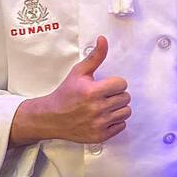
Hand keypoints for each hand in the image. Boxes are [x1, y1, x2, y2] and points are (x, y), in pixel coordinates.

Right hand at [10, 37, 130, 145]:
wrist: (51, 117)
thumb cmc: (66, 93)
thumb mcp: (79, 72)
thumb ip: (95, 56)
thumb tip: (103, 39)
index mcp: (92, 91)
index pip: (122, 84)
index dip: (115, 84)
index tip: (105, 86)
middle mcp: (97, 109)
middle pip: (125, 98)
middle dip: (116, 95)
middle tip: (104, 96)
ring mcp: (99, 124)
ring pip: (126, 112)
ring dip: (118, 108)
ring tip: (105, 106)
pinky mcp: (100, 136)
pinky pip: (121, 126)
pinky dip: (115, 121)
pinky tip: (103, 117)